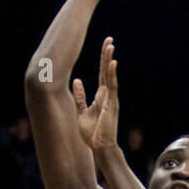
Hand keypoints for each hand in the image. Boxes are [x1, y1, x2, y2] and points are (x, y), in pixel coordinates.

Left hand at [72, 37, 119, 156]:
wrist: (100, 147)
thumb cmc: (92, 133)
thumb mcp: (81, 111)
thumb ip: (80, 96)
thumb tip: (77, 81)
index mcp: (100, 96)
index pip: (102, 74)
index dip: (103, 60)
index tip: (105, 46)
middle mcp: (107, 95)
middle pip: (107, 71)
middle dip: (107, 56)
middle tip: (109, 40)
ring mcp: (111, 99)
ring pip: (110, 76)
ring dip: (109, 61)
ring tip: (110, 46)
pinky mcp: (112, 105)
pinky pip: (112, 87)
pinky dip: (111, 75)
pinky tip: (112, 64)